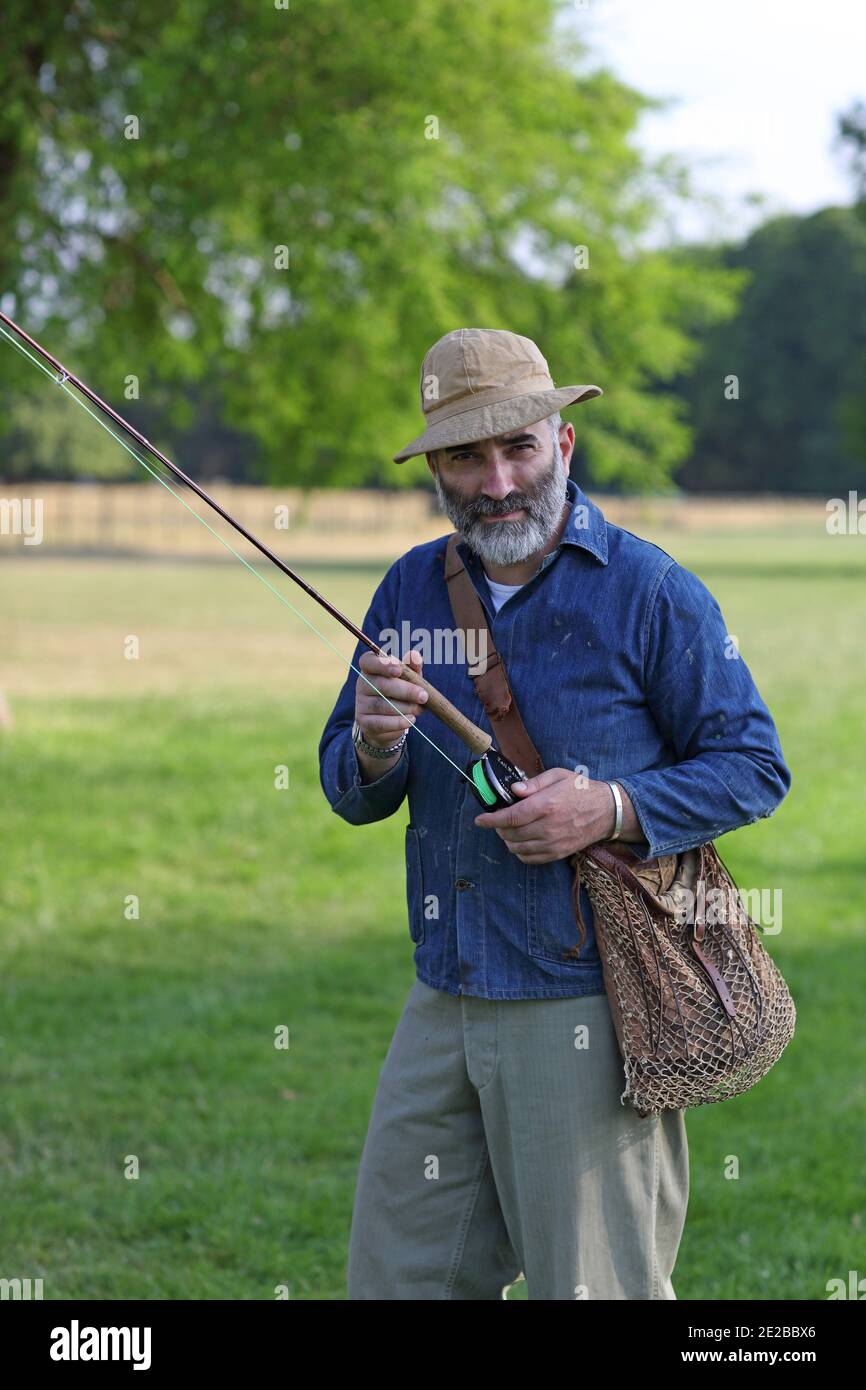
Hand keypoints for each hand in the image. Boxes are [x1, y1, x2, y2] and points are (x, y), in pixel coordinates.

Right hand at [354, 648, 427, 747]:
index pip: (368, 661)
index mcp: (371, 668)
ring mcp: (361, 704)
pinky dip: (399, 722)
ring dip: (405, 707)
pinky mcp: (364, 722)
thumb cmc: (400, 694)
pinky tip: (411, 719)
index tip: (399, 670)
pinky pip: (381, 722)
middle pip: (380, 685)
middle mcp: (362, 684)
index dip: (382, 665)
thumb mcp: (408, 679)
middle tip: (423, 696)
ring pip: (382, 705)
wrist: (389, 723)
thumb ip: (412, 667)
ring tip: (418, 709)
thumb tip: (415, 656)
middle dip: (405, 691)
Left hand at [473, 767, 620, 862]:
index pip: (510, 817)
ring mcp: (554, 843)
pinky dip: (520, 852)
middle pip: (511, 834)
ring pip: (518, 848)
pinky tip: (521, 842)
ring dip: (507, 841)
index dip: (491, 820)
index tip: (479, 820)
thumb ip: (534, 783)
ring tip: (509, 830)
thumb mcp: (558, 776)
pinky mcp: (558, 853)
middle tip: (498, 820)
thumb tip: (513, 791)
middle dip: (498, 828)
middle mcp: (548, 827)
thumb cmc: (581, 790)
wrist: (606, 811)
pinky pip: (530, 859)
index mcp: (546, 805)